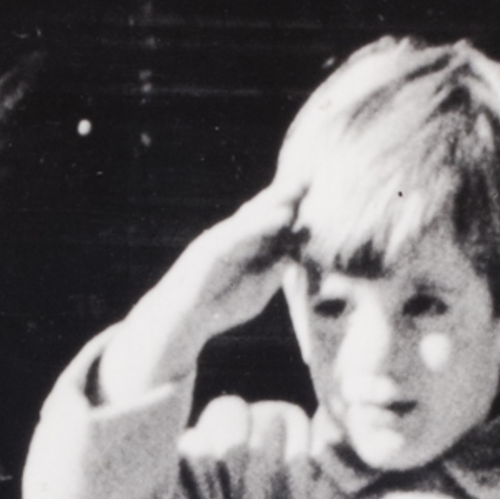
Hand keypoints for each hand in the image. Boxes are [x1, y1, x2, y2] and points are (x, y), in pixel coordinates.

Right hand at [100, 182, 303, 398]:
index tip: (316, 196)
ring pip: (252, 216)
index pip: (271, 223)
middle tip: (310, 178)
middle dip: (286, 195)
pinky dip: (263, 223)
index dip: (293, 208)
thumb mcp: (258, 292)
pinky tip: (283, 215)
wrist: (183, 320)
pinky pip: (241, 233)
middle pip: (263, 211)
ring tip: (300, 187)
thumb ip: (275, 274)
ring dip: (276, 200)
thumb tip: (294, 256)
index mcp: (245, 247)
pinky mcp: (213, 248)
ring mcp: (223, 239)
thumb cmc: (219, 307)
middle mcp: (234, 237)